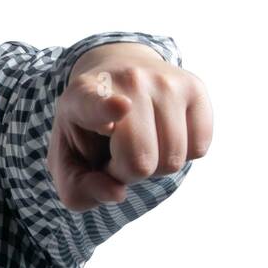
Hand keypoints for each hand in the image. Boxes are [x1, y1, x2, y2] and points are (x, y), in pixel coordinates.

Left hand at [48, 44, 211, 211]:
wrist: (116, 74)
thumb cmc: (89, 130)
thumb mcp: (68, 161)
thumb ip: (79, 188)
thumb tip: (117, 193)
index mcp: (82, 97)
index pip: (96, 104)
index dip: (107, 109)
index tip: (121, 107)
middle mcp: (127, 80)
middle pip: (141, 159)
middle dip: (128, 173)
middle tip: (116, 154)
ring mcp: (165, 80)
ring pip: (173, 159)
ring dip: (155, 166)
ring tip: (138, 142)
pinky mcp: (195, 87)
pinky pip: (199, 148)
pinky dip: (181, 154)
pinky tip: (162, 135)